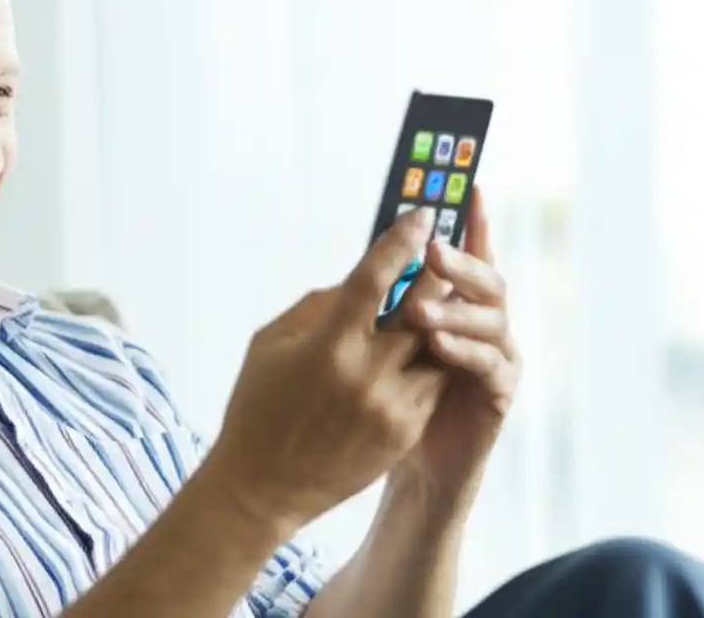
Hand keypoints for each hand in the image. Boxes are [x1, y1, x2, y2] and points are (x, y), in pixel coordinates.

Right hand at [207, 207, 450, 534]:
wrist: (263, 488)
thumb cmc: (257, 407)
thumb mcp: (270, 344)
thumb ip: (318, 306)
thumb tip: (362, 280)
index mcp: (327, 345)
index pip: (375, 277)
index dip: (401, 240)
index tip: (421, 216)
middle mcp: (366, 374)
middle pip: (423, 306)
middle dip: (437, 271)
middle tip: (445, 248)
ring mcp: (392, 406)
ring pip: (438, 346)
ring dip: (442, 318)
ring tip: (443, 296)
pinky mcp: (405, 432)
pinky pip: (434, 384)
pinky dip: (433, 359)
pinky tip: (427, 345)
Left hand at [391, 187, 521, 506]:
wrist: (396, 461)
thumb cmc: (377, 395)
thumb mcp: (372, 340)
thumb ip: (377, 302)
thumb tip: (362, 262)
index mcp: (452, 303)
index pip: (466, 253)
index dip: (473, 220)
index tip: (469, 184)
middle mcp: (481, 322)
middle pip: (486, 278)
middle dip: (462, 261)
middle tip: (432, 249)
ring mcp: (495, 356)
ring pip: (492, 318)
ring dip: (457, 308)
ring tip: (419, 310)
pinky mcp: (497, 394)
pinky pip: (491, 365)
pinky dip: (465, 351)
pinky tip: (437, 345)